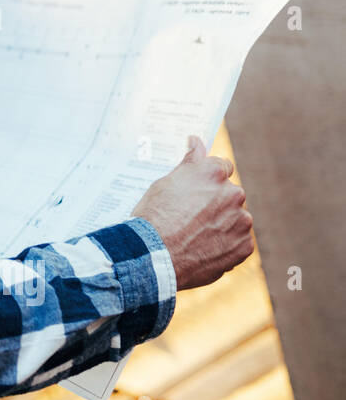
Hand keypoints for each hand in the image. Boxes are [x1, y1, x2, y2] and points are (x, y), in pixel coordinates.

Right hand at [132, 135, 254, 290]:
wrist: (154, 258)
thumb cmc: (154, 217)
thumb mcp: (164, 184)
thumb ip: (189, 164)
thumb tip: (197, 141)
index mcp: (212, 173)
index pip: (221, 166)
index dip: (208, 179)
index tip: (198, 189)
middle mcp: (232, 193)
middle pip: (229, 194)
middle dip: (215, 203)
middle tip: (190, 217)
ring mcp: (241, 221)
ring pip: (235, 219)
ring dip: (222, 224)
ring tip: (195, 237)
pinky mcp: (244, 246)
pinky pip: (237, 242)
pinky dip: (224, 245)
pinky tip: (202, 249)